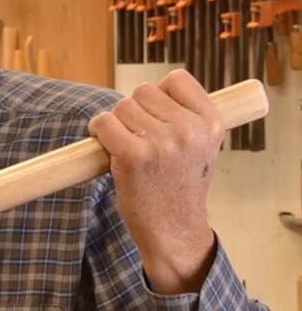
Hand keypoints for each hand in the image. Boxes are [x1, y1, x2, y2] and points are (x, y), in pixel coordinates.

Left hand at [88, 69, 223, 293]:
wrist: (174, 232)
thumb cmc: (180, 188)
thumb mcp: (201, 147)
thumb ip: (186, 117)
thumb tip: (152, 90)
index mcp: (211, 122)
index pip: (176, 79)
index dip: (160, 96)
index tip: (157, 119)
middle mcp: (189, 130)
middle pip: (143, 92)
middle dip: (135, 113)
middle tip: (140, 141)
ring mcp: (162, 143)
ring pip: (122, 107)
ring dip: (116, 125)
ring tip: (128, 151)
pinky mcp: (133, 157)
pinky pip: (103, 123)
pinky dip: (98, 132)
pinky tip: (107, 149)